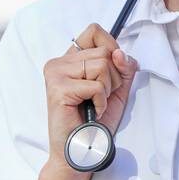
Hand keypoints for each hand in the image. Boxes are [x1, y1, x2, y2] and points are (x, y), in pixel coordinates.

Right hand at [42, 22, 138, 176]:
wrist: (84, 148)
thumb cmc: (98, 120)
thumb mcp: (118, 88)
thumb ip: (123, 67)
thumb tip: (120, 53)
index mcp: (71, 59)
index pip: (94, 31)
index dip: (112, 49)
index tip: (112, 72)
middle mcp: (59, 62)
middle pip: (105, 51)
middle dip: (114, 77)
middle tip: (100, 97)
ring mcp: (55, 74)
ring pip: (102, 65)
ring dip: (108, 90)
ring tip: (94, 104)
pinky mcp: (58, 89)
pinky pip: (97, 85)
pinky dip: (101, 102)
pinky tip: (91, 112)